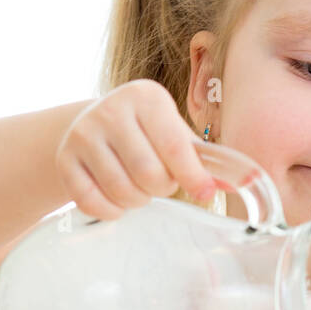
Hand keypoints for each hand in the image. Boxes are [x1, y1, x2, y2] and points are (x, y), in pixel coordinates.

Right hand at [55, 78, 217, 220]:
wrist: (91, 125)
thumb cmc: (147, 133)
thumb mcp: (175, 134)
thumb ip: (208, 159)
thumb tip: (246, 182)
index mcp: (146, 97)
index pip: (176, 147)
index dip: (194, 177)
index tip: (204, 193)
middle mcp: (111, 109)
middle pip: (150, 175)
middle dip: (162, 188)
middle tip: (160, 182)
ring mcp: (83, 133)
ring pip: (123, 191)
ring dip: (138, 201)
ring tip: (140, 188)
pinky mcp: (64, 158)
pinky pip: (92, 202)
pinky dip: (111, 211)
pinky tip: (118, 202)